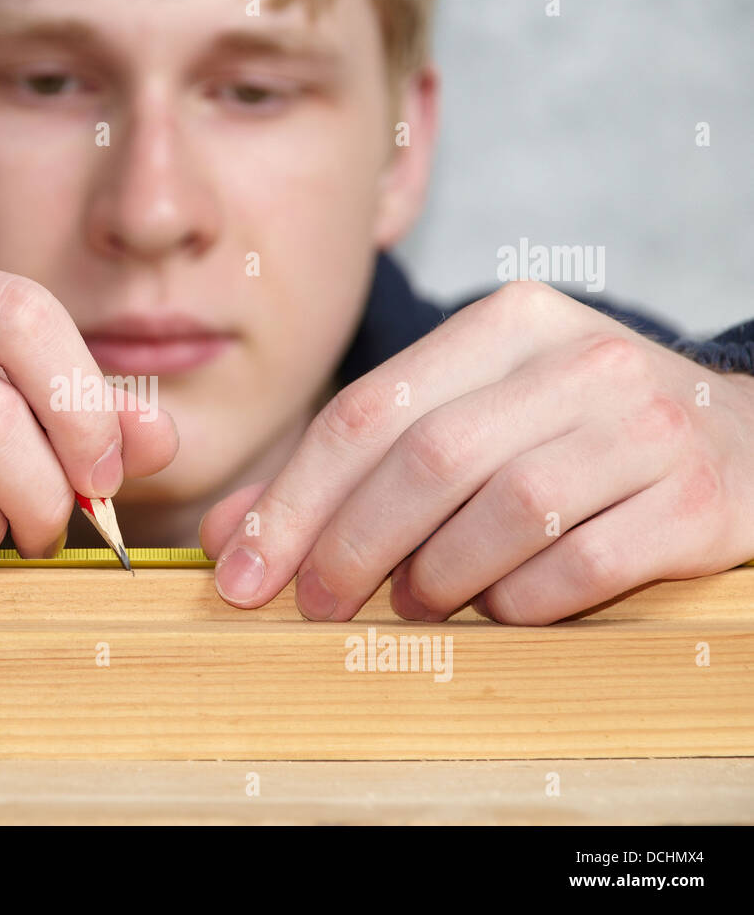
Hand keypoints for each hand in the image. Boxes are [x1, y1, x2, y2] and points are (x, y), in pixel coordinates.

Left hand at [199, 280, 753, 624]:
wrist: (737, 438)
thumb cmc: (569, 434)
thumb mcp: (462, 417)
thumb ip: (345, 470)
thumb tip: (227, 538)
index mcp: (504, 323)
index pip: (366, 412)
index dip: (292, 501)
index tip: (241, 573)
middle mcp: (579, 358)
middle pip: (427, 460)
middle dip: (350, 547)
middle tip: (317, 606)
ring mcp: (645, 424)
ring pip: (504, 512)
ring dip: (437, 578)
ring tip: (416, 603)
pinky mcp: (696, 497)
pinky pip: (580, 565)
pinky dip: (520, 602)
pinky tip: (500, 607)